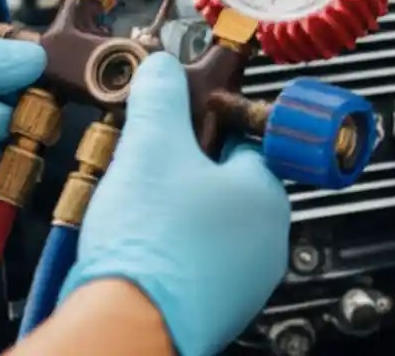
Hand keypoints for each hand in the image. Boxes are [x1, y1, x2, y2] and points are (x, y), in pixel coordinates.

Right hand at [59, 54, 289, 355]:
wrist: (127, 324)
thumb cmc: (151, 246)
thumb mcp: (150, 146)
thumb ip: (160, 97)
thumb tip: (164, 70)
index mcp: (265, 192)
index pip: (241, 141)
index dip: (200, 131)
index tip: (174, 133)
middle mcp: (267, 239)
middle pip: (223, 186)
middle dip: (183, 178)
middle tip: (146, 177)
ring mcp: (246, 279)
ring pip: (210, 229)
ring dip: (177, 218)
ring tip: (141, 218)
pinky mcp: (218, 308)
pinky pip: (197, 267)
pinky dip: (172, 256)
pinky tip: (144, 253)